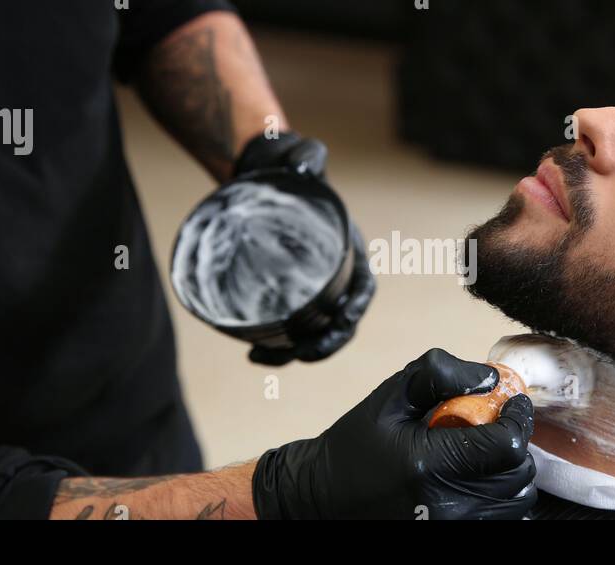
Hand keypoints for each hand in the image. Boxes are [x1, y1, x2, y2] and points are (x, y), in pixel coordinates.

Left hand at [235, 132, 374, 365]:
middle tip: (305, 353)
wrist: (264, 173)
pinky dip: (275, 347)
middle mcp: (332, 275)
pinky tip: (253, 353)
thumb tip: (307, 166)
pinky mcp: (285, 296)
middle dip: (328, 343)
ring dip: (296, 353)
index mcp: (347, 249)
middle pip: (340, 321)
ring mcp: (308, 289)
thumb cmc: (289, 166)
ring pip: (312, 333)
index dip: (356, 305)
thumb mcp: (300, 157)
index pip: (361, 286)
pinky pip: (286, 329)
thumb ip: (307, 157)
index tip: (345, 316)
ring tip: (264, 358)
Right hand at [252, 348, 537, 518]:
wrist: (322, 497)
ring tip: (483, 454)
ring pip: (516, 502)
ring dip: (509, 473)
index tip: (511, 404)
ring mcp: (450, 528)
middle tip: (493, 427)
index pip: (507, 446)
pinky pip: (501, 519)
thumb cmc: (356, 446)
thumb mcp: (390, 398)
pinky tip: (477, 479)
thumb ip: (440, 375)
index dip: (518, 419)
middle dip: (514, 445)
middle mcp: (445, 505)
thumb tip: (490, 378)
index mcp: (429, 465)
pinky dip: (499, 498)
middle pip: (518, 475)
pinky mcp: (450, 537)